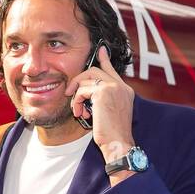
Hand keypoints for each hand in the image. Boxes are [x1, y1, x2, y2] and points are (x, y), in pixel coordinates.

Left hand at [69, 45, 134, 161]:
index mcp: (125, 90)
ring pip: (86, 79)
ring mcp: (113, 87)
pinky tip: (80, 114)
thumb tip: (86, 92)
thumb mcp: (108, 113)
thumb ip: (101, 99)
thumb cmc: (112, 134)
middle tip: (69, 93)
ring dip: (77, 95)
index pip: (112, 70)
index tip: (100, 49)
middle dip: (78, 80)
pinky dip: (77, 102)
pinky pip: (81, 90)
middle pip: (94, 70)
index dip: (104, 59)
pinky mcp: (103, 92)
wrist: (118, 144)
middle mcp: (121, 86)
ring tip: (78, 110)